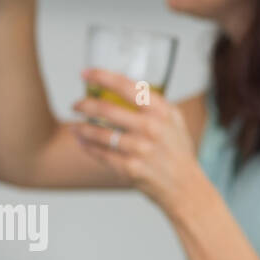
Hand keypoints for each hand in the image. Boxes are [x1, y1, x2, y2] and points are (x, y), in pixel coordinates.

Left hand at [72, 68, 199, 216]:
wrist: (185, 186)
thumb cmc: (177, 151)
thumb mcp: (173, 119)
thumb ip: (152, 103)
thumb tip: (121, 87)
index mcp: (161, 110)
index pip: (126, 86)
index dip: (101, 76)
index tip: (86, 73)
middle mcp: (151, 127)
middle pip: (106, 109)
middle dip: (84, 105)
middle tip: (75, 104)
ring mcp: (140, 149)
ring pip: (100, 133)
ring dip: (82, 129)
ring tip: (75, 126)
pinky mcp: (130, 168)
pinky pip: (101, 154)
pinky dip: (88, 147)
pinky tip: (82, 143)